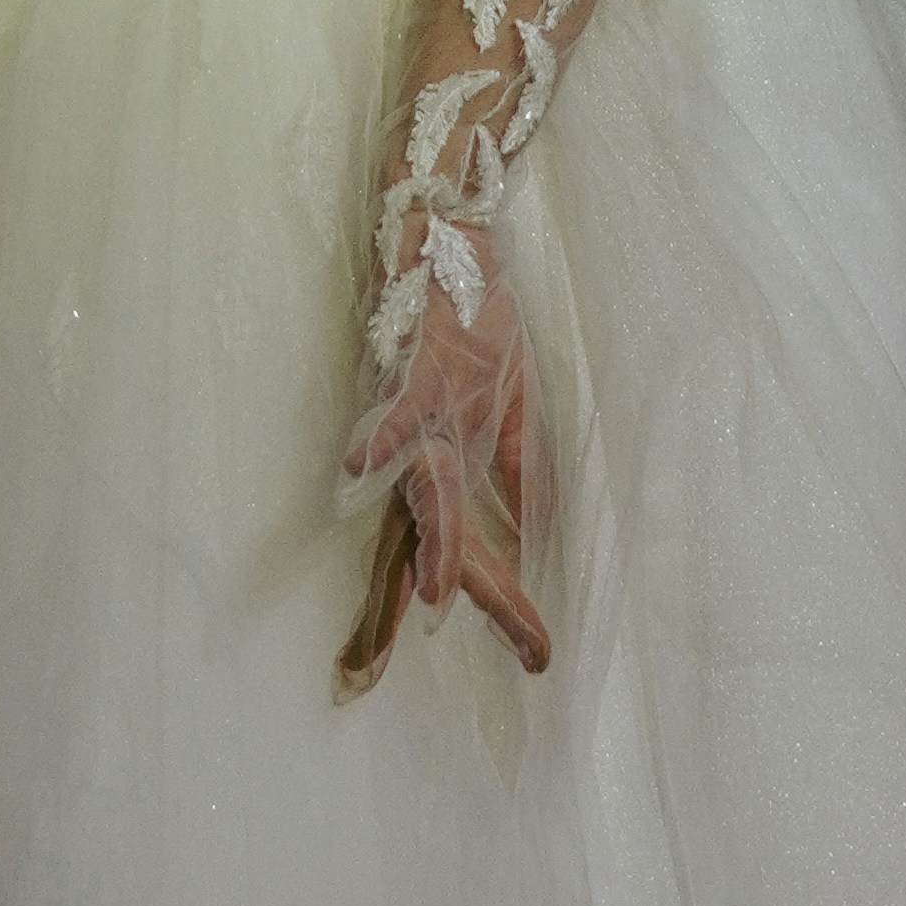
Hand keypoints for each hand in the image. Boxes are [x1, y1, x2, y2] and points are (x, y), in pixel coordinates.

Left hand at [336, 255, 549, 689]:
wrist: (450, 240)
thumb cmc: (474, 320)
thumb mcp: (511, 407)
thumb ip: (516, 472)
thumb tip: (535, 534)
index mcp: (449, 465)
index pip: (472, 551)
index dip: (504, 608)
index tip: (539, 661)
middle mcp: (426, 452)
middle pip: (436, 540)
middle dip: (450, 605)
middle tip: (464, 665)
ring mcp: (419, 414)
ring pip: (423, 489)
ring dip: (429, 540)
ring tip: (433, 597)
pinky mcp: (416, 371)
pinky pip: (399, 408)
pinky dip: (384, 437)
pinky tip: (365, 462)